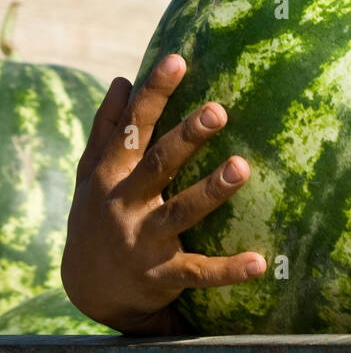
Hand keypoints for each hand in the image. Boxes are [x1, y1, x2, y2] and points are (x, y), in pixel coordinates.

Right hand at [61, 54, 266, 334]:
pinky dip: (229, 269)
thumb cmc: (97, 217)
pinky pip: (200, 272)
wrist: (88, 291)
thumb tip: (122, 79)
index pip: (133, 127)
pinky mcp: (163, 274)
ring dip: (211, 191)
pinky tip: (260, 261)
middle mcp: (124, 204)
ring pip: (181, 213)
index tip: (177, 61)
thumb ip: (106, 129)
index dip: (153, 94)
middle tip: (219, 110)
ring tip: (242, 167)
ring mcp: (143, 241)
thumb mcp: (92, 174)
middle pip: (159, 165)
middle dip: (187, 137)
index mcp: (110, 174)